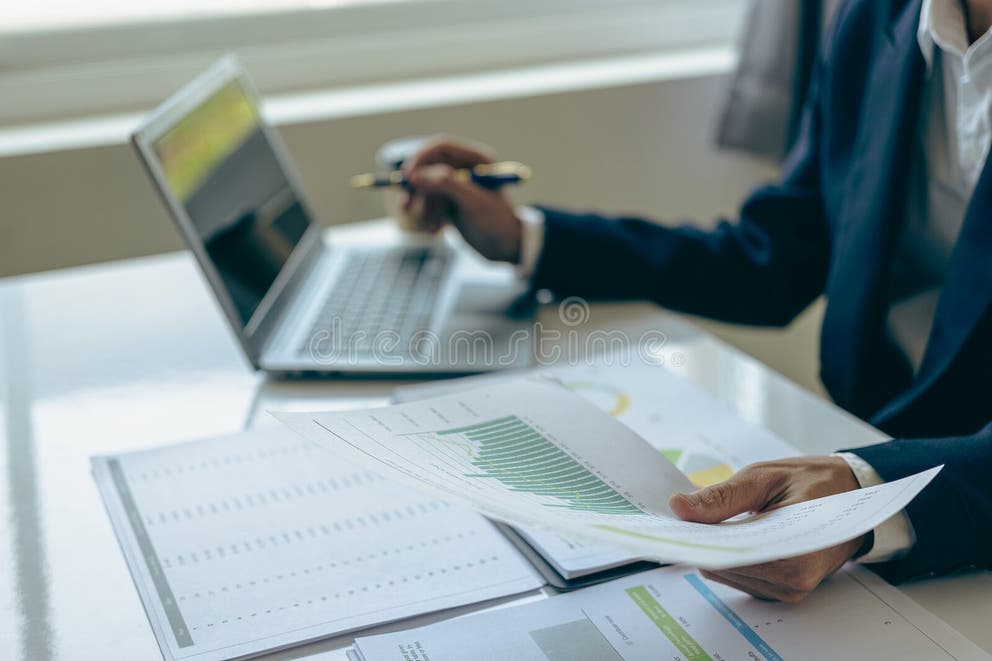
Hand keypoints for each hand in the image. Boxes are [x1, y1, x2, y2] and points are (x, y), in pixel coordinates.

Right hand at [402, 136, 523, 262]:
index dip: (421, 157)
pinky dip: (428, 215)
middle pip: (429, 165)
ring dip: (423, 206)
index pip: (442, 146)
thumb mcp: (472, 202)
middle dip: (417, 186)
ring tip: (431, 226)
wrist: (506, 248)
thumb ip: (446, 184)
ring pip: (426, 186)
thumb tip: (415, 175)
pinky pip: (429, 202)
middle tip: (406, 204)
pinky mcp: (450, 200)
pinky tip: (436, 230)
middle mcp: (465, 167)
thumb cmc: (497, 223)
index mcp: (477, 159)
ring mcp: (456, 184)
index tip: (408, 175)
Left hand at [669, 456, 869, 602]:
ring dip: (720, 548)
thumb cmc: (816, 481)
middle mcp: (793, 582)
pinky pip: (742, 577)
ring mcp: (790, 590)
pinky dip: (733, 555)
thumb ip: (721, 496)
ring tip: (725, 516)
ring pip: (727, 574)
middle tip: (695, 510)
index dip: (695, 538)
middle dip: (706, 539)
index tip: (676, 520)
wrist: (857, 494)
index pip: (724, 557)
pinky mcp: (785, 590)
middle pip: (722, 568)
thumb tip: (679, 508)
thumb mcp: (765, 477)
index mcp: (792, 555)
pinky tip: (737, 531)